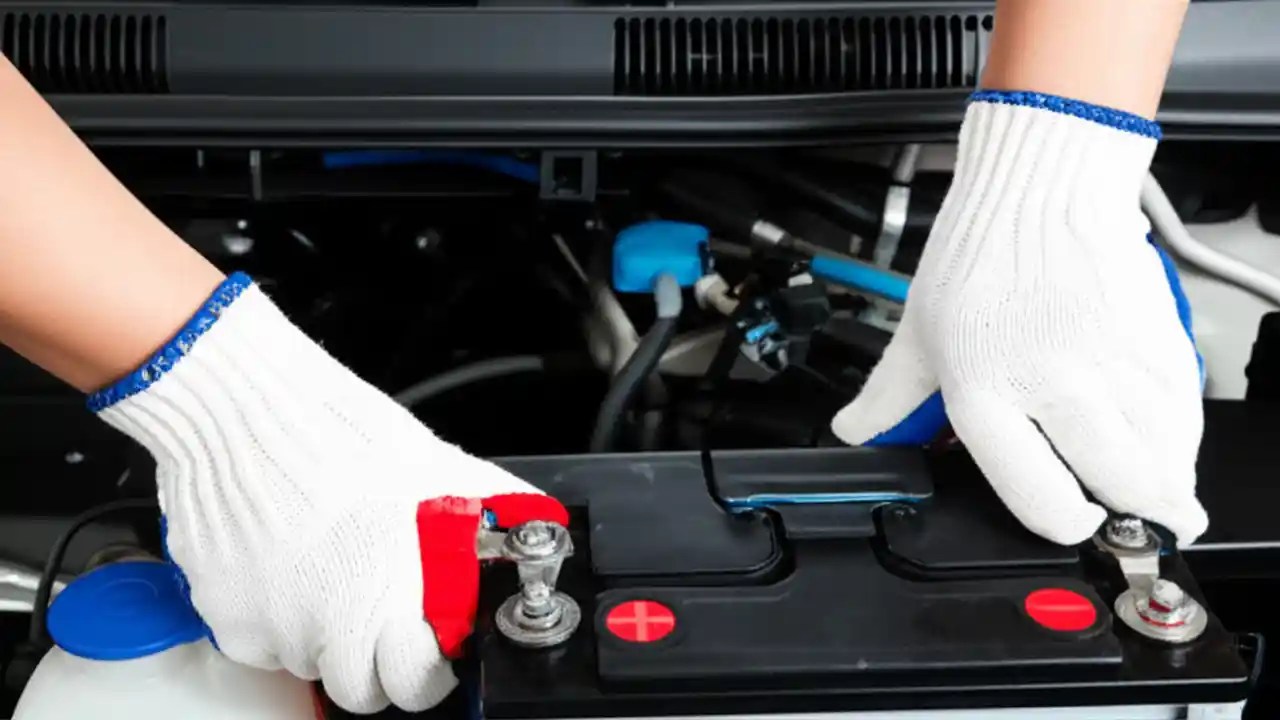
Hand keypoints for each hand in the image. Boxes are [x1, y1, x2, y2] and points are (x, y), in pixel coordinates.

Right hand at [92, 274, 556, 712]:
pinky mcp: (226, 621)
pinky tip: (286, 563)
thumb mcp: (438, 468)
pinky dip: (275, 615)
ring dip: (323, 632)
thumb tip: (535, 534)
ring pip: (311, 664)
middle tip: (379, 610)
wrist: (236, 410)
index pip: (417, 682)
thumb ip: (488, 516)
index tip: (428, 639)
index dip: (427, 663)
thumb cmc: (333, 430)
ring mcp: (273, 628)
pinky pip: (261, 642)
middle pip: (362, 689)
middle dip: (376, 659)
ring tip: (329, 565)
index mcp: (392, 592)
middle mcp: (330, 623)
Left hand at [831, 92, 1207, 546]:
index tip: (1074, 522)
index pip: (1039, 498)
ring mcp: (1112, 363)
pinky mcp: (1159, 341)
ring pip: (1162, 459)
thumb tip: (855, 432)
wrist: (1039, 187)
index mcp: (983, 391)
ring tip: (1152, 486)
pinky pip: (1187, 416)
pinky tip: (1166, 441)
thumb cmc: (976, 255)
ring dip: (1162, 482)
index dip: (1064, 524)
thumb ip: (888, 398)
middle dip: (1125, 512)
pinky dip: (1182, 440)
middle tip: (1121, 510)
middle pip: (1116, 485)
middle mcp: (1052, 382)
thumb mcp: (916, 334)